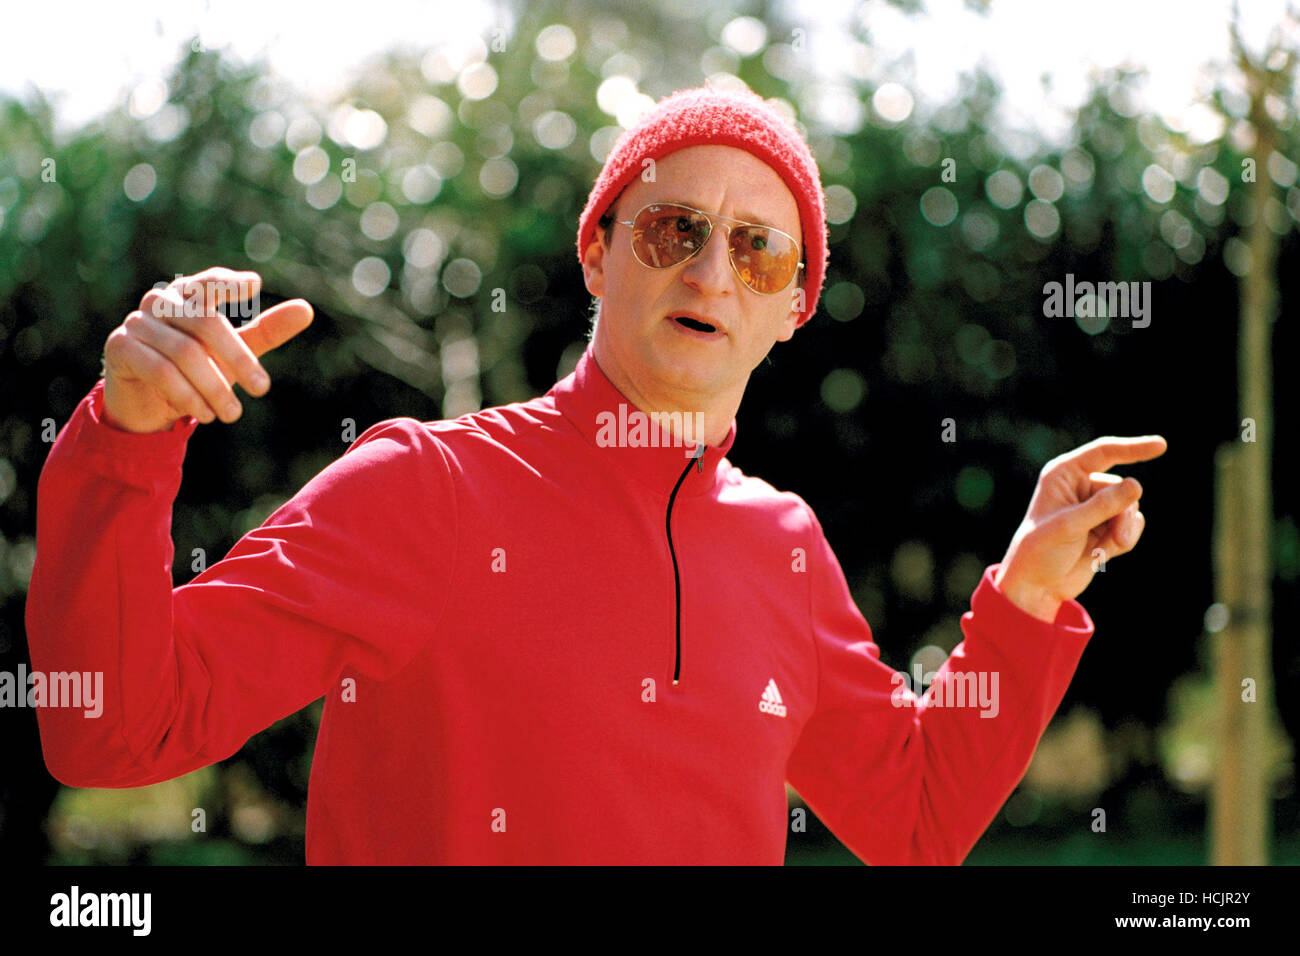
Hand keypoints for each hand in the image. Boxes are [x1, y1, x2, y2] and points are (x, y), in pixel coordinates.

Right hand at [101, 267, 313, 433]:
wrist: (149, 405)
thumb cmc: (198, 370)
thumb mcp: (235, 352)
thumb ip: (267, 330)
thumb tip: (307, 309)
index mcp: (189, 294)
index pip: (209, 282)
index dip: (229, 283)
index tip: (255, 285)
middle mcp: (160, 301)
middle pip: (206, 323)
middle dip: (238, 359)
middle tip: (262, 389)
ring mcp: (136, 322)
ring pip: (185, 353)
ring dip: (214, 388)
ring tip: (231, 414)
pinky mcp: (120, 348)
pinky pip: (160, 371)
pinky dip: (187, 395)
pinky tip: (204, 415)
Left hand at [994, 435, 1167, 620]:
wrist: (1038, 586)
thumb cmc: (1041, 550)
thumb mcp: (1070, 526)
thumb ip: (1103, 506)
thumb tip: (1136, 485)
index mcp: (1064, 475)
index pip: (1104, 452)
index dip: (1133, 448)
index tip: (1162, 445)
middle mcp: (1081, 485)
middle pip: (1123, 488)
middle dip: (1122, 514)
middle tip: (1114, 539)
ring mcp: (1095, 506)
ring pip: (1131, 508)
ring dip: (1123, 531)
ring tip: (1102, 550)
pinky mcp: (1106, 526)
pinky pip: (1133, 525)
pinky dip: (1124, 540)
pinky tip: (1102, 554)